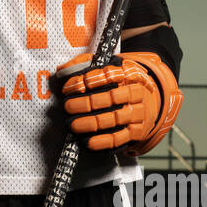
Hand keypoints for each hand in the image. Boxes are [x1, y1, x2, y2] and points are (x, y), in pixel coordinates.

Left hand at [54, 51, 182, 154]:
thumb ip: (83, 65)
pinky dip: (103, 141)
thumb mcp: (104, 68)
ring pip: (115, 118)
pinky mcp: (137, 131)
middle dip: (86, 103)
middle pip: (111, 97)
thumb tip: (62, 70)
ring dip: (91, 123)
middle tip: (68, 106)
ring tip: (74, 124)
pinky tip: (89, 141)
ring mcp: (138, 112)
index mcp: (129, 74)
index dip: (89, 80)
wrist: (144, 102)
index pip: (110, 74)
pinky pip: (120, 138)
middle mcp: (136, 93)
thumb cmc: (117, 84)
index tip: (70, 87)